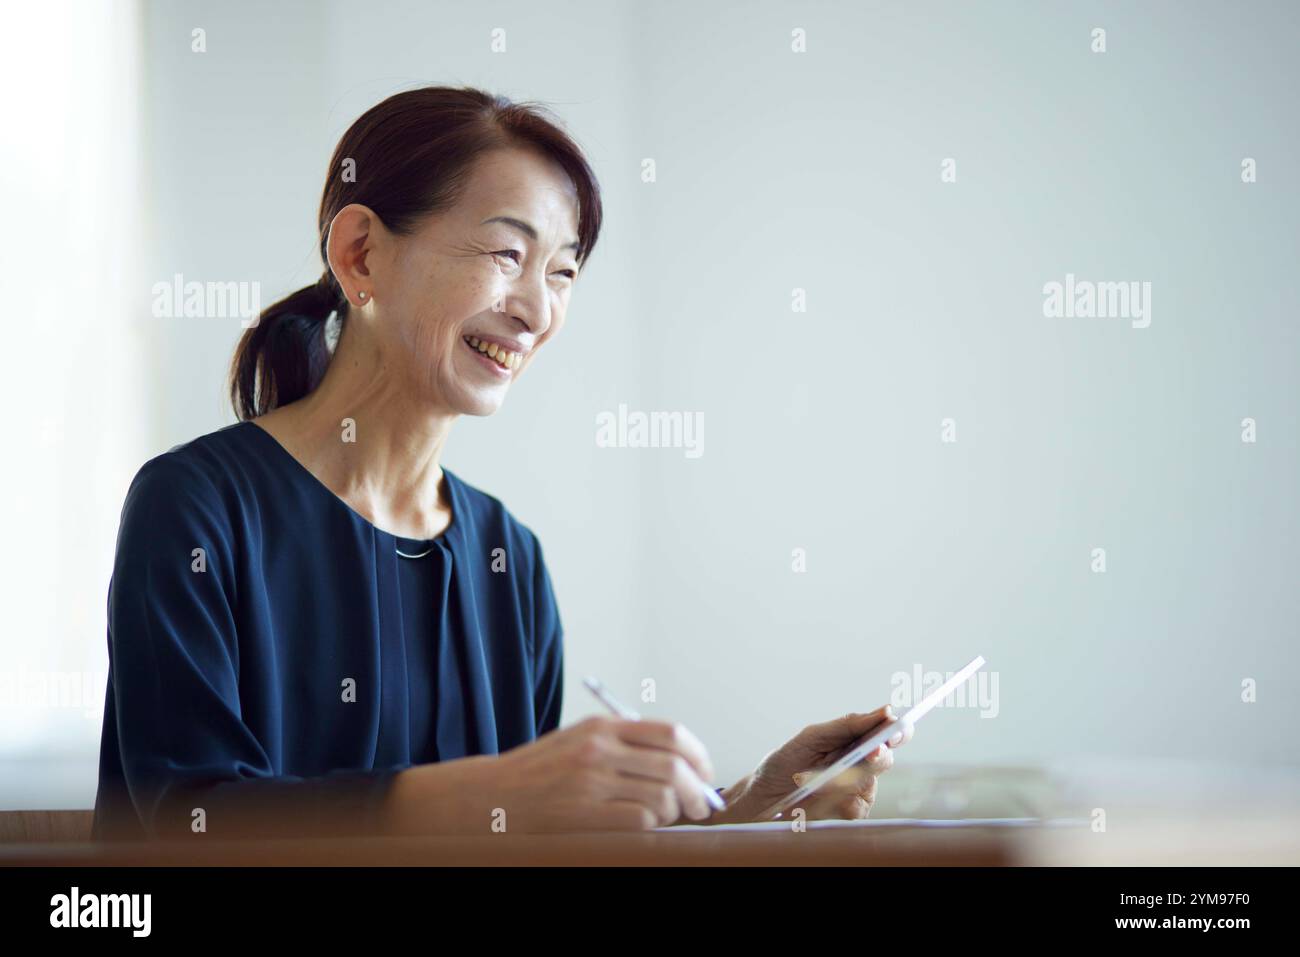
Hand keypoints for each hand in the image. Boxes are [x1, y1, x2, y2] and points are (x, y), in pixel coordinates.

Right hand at [378, 715, 717, 834]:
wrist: (489, 797)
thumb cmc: (535, 774)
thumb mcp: (576, 741)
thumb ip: (620, 744)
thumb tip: (676, 762)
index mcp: (602, 727)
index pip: (670, 733)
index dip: (698, 755)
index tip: (704, 772)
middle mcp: (600, 749)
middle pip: (674, 766)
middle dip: (697, 790)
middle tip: (700, 805)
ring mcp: (592, 782)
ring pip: (663, 796)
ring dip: (673, 812)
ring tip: (664, 817)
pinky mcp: (585, 813)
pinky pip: (641, 820)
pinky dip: (652, 826)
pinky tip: (643, 827)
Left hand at [715, 705, 912, 822]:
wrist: (762, 799)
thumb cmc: (785, 764)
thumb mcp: (812, 737)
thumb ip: (847, 725)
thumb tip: (883, 712)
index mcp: (856, 743)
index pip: (889, 735)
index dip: (898, 730)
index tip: (894, 725)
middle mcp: (863, 767)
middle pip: (884, 760)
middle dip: (877, 755)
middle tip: (870, 751)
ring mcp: (858, 794)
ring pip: (867, 784)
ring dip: (845, 779)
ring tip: (820, 778)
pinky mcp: (848, 816)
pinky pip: (853, 808)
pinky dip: (834, 799)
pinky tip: (818, 795)